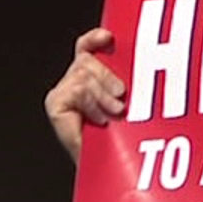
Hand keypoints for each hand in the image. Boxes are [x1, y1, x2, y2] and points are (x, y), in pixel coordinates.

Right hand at [43, 28, 125, 164]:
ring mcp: (63, 91)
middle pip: (87, 59)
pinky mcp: (56, 103)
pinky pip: (76, 89)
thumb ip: (130, 81)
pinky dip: (91, 102)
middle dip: (108, 75)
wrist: (109, 165)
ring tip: (114, 112)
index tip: (109, 36)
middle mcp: (75, 80)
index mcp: (94, 76)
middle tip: (122, 97)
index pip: (88, 47)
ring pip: (83, 73)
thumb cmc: (125, 137)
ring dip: (102, 94)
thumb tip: (146, 57)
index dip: (95, 38)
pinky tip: (100, 117)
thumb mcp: (134, 103)